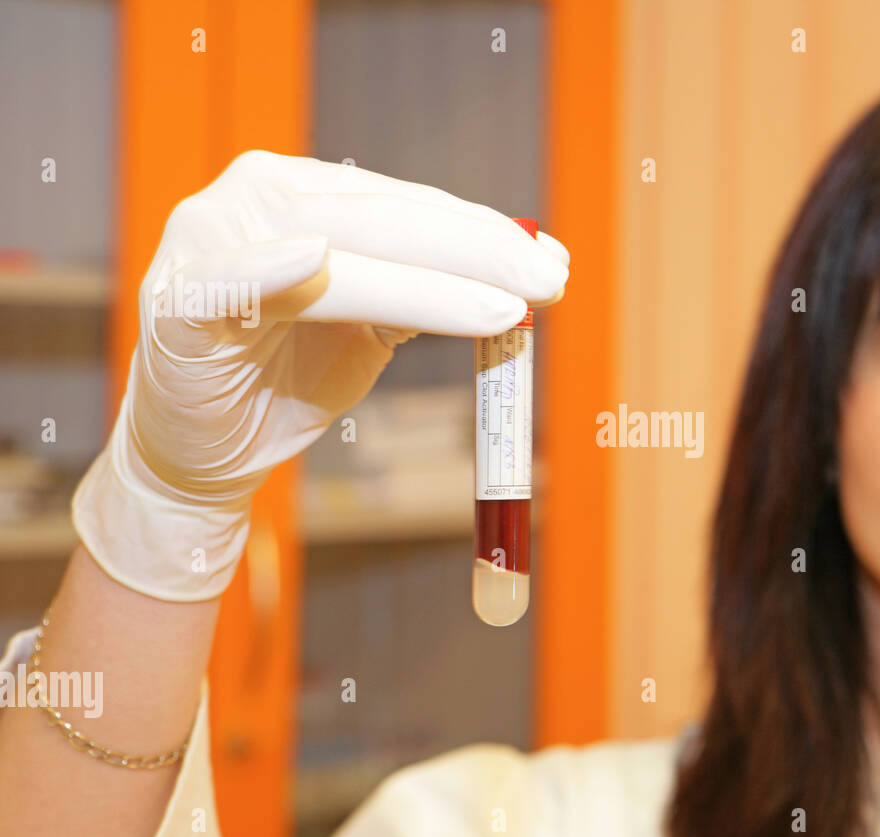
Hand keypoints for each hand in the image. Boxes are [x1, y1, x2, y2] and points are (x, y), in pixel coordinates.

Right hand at [72, 150, 568, 601]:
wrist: (202, 452)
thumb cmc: (286, 380)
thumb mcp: (370, 328)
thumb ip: (426, 292)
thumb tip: (526, 272)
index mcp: (302, 193)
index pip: (406, 204)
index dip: (482, 232)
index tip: (553, 261)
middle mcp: (254, 201)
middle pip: (380, 220)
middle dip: (475, 252)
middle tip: (550, 281)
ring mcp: (209, 243)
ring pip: (332, 252)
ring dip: (423, 278)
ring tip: (503, 306)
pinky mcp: (178, 302)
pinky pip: (230, 284)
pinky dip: (268, 269)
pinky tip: (315, 258)